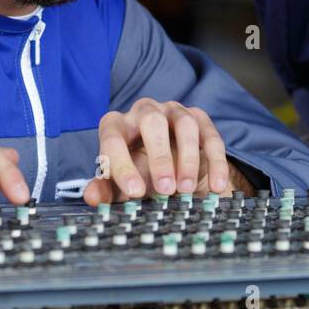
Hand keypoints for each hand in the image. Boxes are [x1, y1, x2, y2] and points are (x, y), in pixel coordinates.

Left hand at [83, 98, 251, 205]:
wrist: (171, 170)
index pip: (112, 137)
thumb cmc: (139, 175)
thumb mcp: (121, 186)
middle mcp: (145, 111)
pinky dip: (216, 163)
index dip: (121, 164)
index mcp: (118, 125)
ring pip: (184, 125)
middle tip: (165, 191)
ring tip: (186, 191)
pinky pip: (210, 136)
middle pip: (151, 121)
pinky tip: (217, 187)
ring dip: (187, 159)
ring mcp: (174, 111)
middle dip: (159, 157)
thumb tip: (91, 197)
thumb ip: (106, 190)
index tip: (134, 192)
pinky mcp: (201, 119)